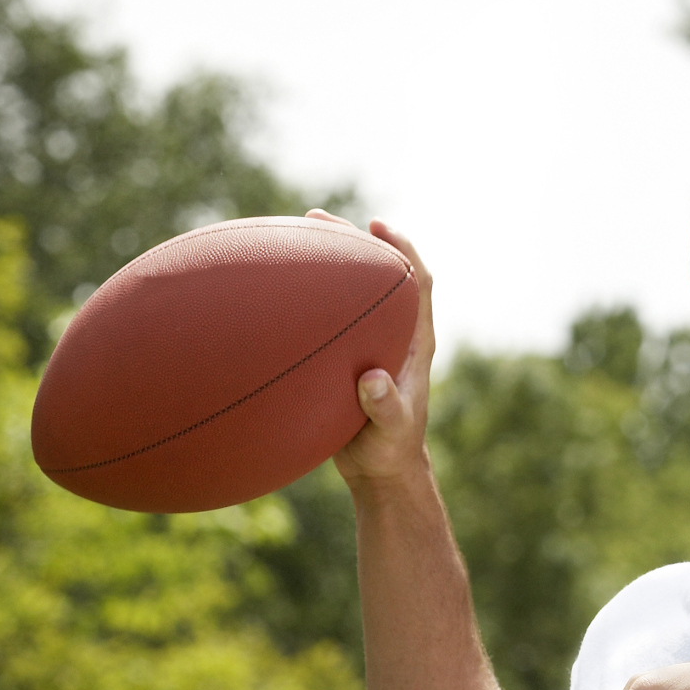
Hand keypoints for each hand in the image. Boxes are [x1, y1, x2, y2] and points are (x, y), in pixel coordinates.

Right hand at [311, 209, 436, 488]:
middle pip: (379, 275)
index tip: (378, 226)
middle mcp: (394, 334)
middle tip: (317, 217)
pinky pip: (326, 319)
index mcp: (414, 342)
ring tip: (291, 236)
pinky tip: (271, 294)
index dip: (403, 249)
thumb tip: (372, 381)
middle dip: (354, 242)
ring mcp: (369, 344)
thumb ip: (385, 408)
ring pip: (351, 294)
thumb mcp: (390, 432)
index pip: (418, 283)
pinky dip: (305, 301)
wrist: (381, 471)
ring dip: (327, 264)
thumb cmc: (390, 451)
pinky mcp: (346, 358)